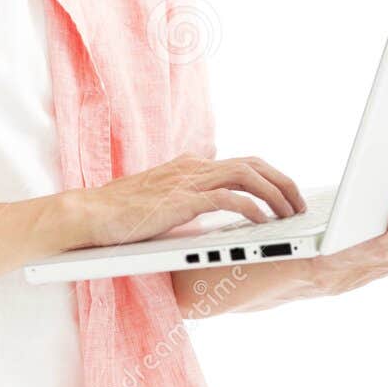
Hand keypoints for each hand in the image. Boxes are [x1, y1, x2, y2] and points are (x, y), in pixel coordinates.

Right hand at [63, 153, 306, 251]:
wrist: (87, 214)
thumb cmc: (118, 216)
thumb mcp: (160, 203)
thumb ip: (186, 201)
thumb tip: (210, 214)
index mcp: (188, 167)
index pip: (241, 164)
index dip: (270, 177)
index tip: (286, 196)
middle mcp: (191, 168)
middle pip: (253, 164)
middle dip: (282, 182)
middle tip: (300, 204)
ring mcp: (186, 182)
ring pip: (247, 176)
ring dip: (275, 194)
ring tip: (290, 214)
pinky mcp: (180, 201)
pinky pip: (228, 199)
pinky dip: (251, 208)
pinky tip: (263, 222)